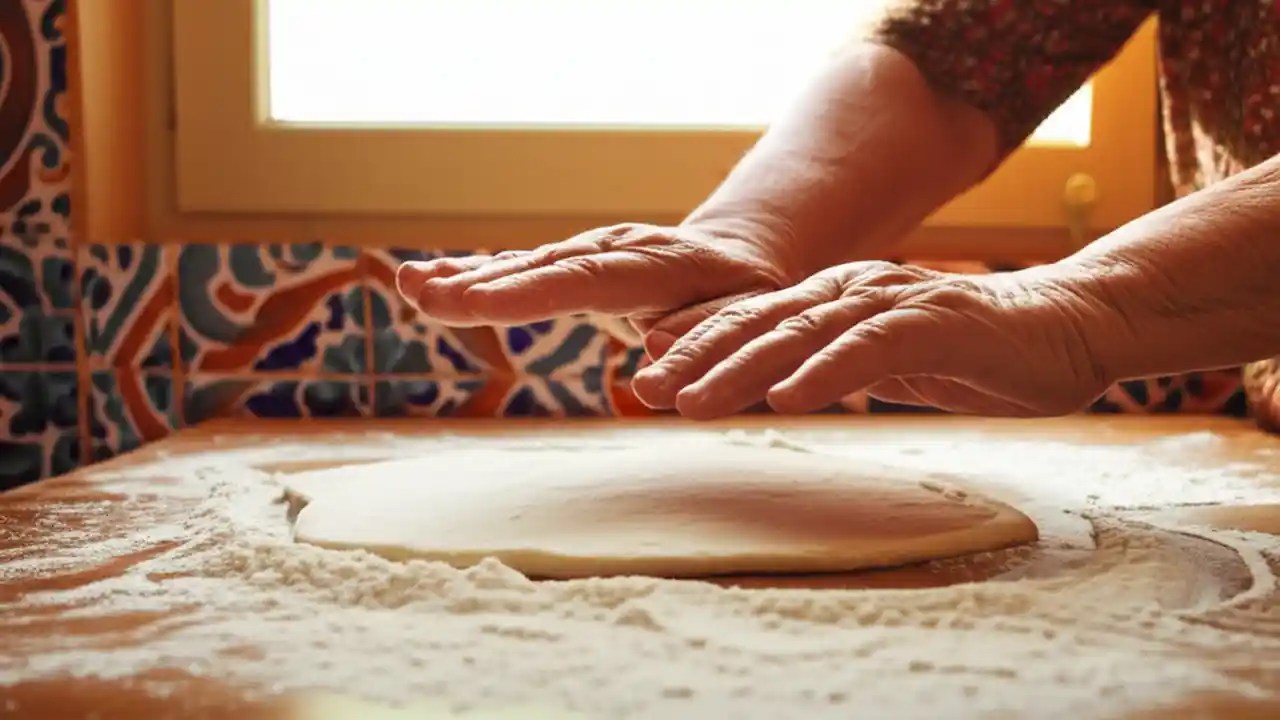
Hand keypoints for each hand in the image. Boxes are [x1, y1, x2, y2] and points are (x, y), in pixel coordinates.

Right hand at [394, 222, 796, 332]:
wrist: (736, 260)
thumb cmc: (746, 300)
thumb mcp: (748, 317)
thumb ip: (707, 330)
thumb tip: (655, 347)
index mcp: (654, 265)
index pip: (584, 278)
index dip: (529, 292)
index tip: (478, 303)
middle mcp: (610, 251)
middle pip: (538, 268)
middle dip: (482, 284)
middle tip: (424, 294)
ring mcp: (585, 255)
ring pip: (520, 267)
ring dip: (464, 279)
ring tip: (410, 285)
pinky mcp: (568, 267)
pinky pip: (516, 273)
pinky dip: (471, 278)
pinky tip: (422, 281)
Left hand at [631, 261, 1114, 418]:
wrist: (1068, 324)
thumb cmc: (970, 350)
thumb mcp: (883, 363)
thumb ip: (831, 366)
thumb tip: (777, 387)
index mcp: (834, 300)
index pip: (751, 322)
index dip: (695, 347)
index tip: (645, 379)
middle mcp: (852, 291)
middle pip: (760, 323)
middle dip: (697, 358)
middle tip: (644, 391)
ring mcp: (893, 302)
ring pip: (802, 333)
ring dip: (744, 368)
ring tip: (693, 401)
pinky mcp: (937, 322)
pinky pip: (872, 348)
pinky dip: (828, 371)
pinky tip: (790, 398)